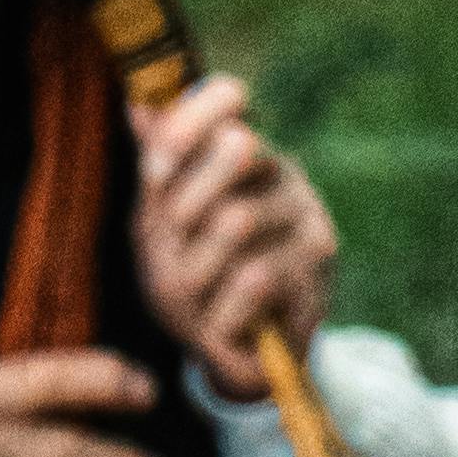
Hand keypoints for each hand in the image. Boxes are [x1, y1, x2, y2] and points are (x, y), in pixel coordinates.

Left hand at [132, 75, 334, 401]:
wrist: (241, 360)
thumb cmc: (197, 286)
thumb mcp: (161, 232)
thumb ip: (157, 174)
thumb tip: (137, 104)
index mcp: (238, 154)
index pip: (227, 96)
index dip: (188, 123)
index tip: (154, 172)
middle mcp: (279, 171)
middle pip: (235, 147)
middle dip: (186, 206)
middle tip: (175, 247)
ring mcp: (305, 212)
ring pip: (237, 220)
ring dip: (197, 273)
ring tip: (198, 300)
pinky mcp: (320, 261)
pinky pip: (253, 278)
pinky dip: (222, 314)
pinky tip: (225, 327)